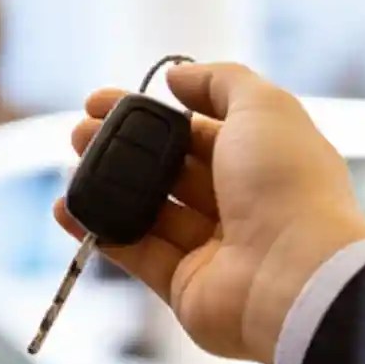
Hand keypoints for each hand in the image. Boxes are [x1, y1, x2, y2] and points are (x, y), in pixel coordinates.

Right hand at [55, 62, 364, 363]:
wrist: (296, 278)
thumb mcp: (264, 107)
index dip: (152, 114)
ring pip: (148, 209)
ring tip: (72, 163)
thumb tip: (176, 77)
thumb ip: (220, 82)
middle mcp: (239, 203)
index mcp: (262, 161)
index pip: (197, 131)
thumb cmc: (288, 187)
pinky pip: (134, 252)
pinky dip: (99, 231)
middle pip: (168, 169)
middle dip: (122, 147)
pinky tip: (68, 209)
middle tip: (79, 131)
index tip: (103, 101)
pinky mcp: (184, 286)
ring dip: (107, 185)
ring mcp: (211, 248)